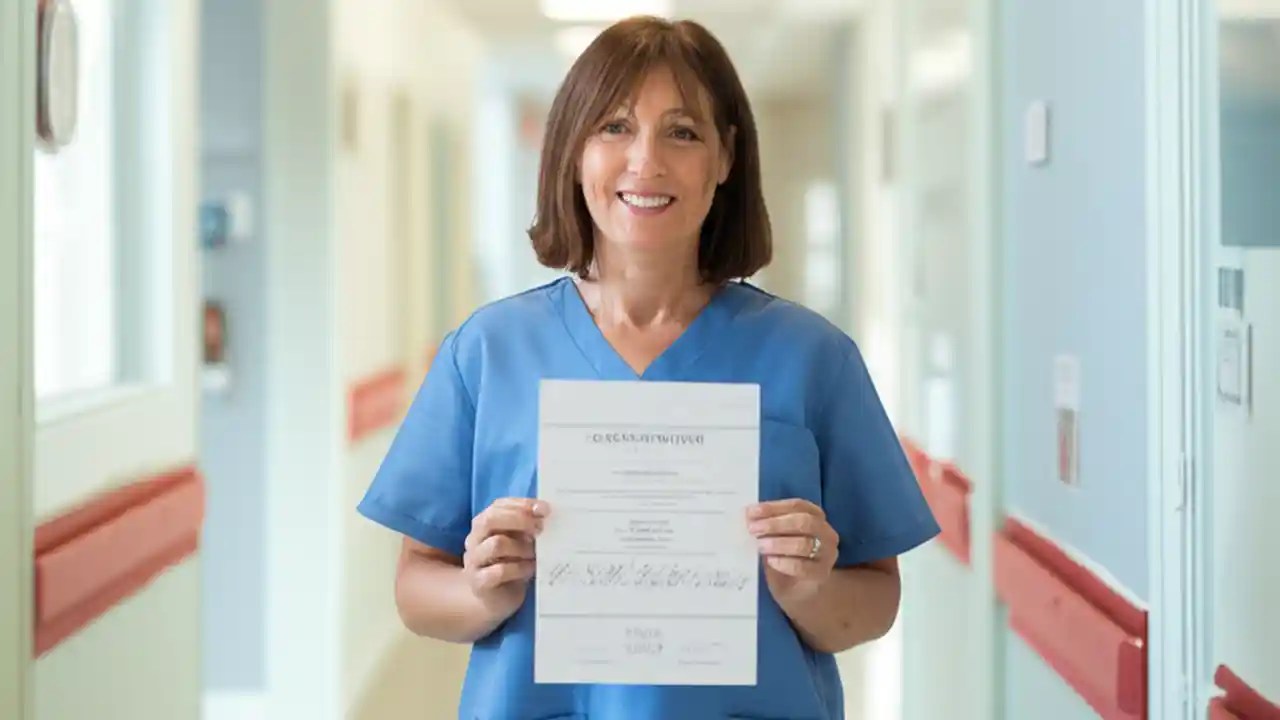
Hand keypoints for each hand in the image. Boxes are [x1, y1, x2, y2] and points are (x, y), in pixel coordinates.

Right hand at [462, 498, 548, 620]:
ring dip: (522, 547)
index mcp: (483, 524)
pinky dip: (519, 568)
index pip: (498, 505)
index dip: (522, 504)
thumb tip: (545, 514)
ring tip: (536, 553)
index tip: (544, 509)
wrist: (495, 599)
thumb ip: (527, 526)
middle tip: (541, 528)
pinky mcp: (479, 583)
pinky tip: (530, 569)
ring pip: (496, 544)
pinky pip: (500, 571)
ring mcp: (474, 562)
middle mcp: (474, 540)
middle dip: (519, 520)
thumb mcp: (519, 541)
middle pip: (490, 520)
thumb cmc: (511, 564)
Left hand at [747, 499, 838, 604]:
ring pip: (805, 544)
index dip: (774, 507)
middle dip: (776, 524)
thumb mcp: (774, 537)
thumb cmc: (785, 557)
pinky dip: (784, 562)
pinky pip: (803, 567)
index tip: (752, 512)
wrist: (798, 589)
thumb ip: (766, 526)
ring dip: (778, 543)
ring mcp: (826, 554)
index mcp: (815, 516)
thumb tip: (747, 516)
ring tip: (760, 546)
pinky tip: (771, 561)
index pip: (797, 506)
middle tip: (753, 529)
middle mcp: (826, 532)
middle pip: (804, 522)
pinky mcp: (821, 574)